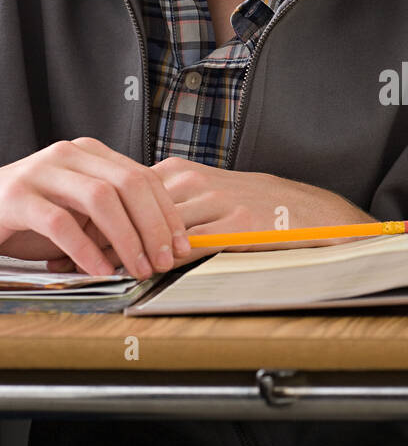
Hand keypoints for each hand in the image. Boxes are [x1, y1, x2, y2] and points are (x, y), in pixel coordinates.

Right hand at [0, 138, 190, 277]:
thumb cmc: (34, 213)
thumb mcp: (81, 209)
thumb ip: (116, 214)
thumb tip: (165, 243)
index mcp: (90, 152)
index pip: (143, 177)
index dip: (167, 213)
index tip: (182, 245)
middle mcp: (69, 154)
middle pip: (128, 185)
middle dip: (154, 226)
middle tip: (165, 261)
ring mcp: (41, 172)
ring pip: (100, 199)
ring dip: (126, 239)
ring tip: (139, 268)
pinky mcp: (17, 197)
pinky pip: (61, 224)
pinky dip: (86, 250)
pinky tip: (100, 270)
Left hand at [43, 162, 376, 271]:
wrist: (301, 208)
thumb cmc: (245, 207)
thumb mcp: (199, 196)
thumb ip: (163, 207)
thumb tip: (114, 231)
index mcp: (179, 171)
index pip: (123, 194)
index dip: (95, 219)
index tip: (68, 240)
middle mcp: (194, 180)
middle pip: (133, 211)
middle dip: (102, 237)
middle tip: (71, 261)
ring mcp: (216, 201)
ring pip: (158, 231)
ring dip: (128, 253)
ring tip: (101, 272)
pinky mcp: (236, 224)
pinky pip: (190, 246)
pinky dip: (164, 262)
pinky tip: (147, 275)